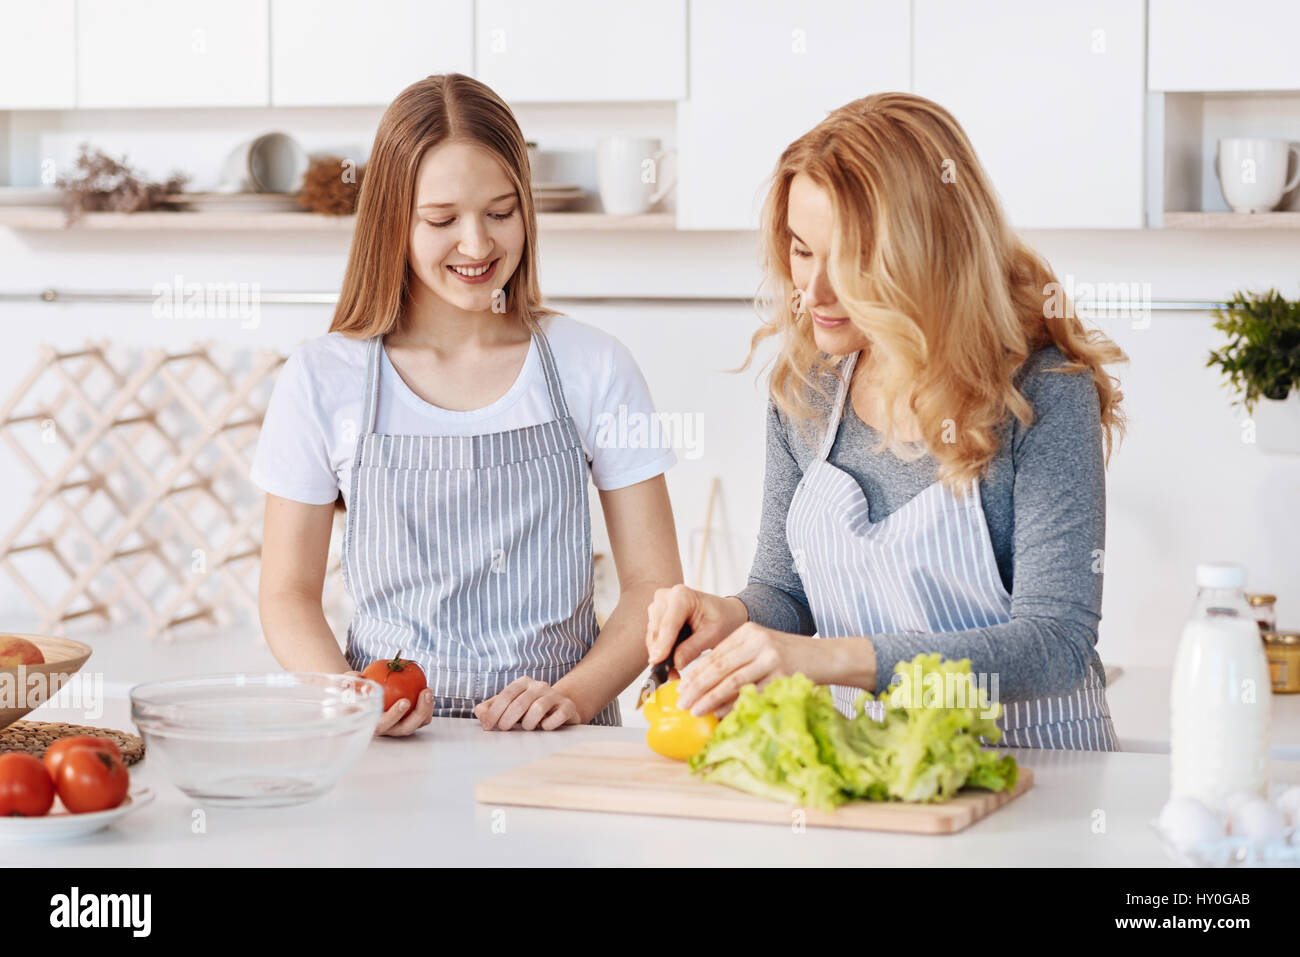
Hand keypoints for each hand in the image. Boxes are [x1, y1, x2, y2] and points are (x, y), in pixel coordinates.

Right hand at [347, 670, 434, 736]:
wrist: (359, 694)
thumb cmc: (352, 690)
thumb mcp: (347, 684)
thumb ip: (349, 681)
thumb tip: (356, 677)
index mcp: (370, 724)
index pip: (382, 725)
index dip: (394, 715)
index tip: (404, 701)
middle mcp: (386, 729)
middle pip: (404, 728)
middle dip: (418, 713)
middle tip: (424, 693)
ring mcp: (397, 727)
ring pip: (416, 724)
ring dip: (426, 709)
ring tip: (427, 691)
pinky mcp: (407, 721)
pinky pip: (422, 718)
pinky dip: (427, 707)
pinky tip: (427, 690)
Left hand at [473, 677, 582, 730]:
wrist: (559, 709)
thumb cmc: (528, 710)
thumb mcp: (508, 707)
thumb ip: (490, 709)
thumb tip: (481, 715)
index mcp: (523, 683)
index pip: (506, 695)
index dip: (494, 712)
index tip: (488, 727)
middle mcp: (539, 686)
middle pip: (520, 703)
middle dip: (508, 720)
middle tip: (505, 730)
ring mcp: (555, 695)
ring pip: (538, 709)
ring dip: (529, 724)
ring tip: (527, 728)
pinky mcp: (568, 707)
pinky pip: (558, 716)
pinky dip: (548, 725)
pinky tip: (544, 727)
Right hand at [644, 584, 748, 675]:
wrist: (725, 614)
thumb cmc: (723, 619)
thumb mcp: (713, 635)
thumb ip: (693, 648)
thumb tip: (675, 663)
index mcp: (682, 595)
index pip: (668, 624)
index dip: (662, 645)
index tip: (657, 662)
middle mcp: (666, 597)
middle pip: (656, 630)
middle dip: (661, 654)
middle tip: (670, 675)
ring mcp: (658, 606)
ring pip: (652, 636)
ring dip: (660, 655)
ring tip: (674, 673)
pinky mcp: (655, 618)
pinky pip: (653, 639)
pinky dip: (660, 652)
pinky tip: (671, 664)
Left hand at [674, 623, 815, 716]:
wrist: (827, 657)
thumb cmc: (790, 657)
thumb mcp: (762, 649)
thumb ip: (737, 660)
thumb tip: (703, 685)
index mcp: (749, 631)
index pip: (715, 654)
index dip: (695, 672)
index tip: (681, 688)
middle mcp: (758, 641)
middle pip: (720, 667)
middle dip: (697, 687)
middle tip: (681, 702)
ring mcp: (771, 658)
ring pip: (732, 682)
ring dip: (710, 698)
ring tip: (694, 710)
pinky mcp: (783, 675)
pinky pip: (752, 694)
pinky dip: (733, 705)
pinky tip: (720, 714)